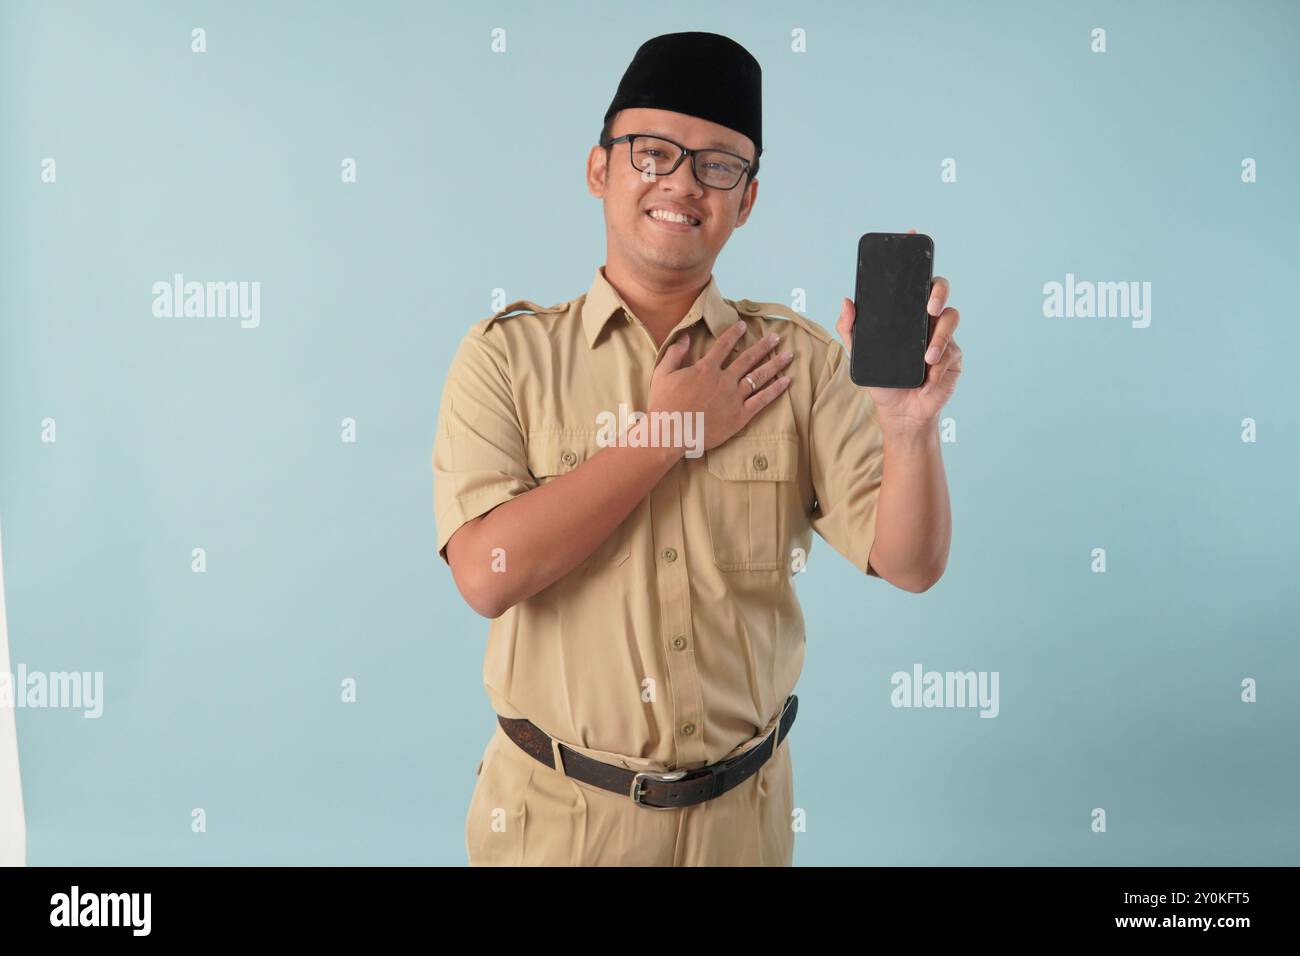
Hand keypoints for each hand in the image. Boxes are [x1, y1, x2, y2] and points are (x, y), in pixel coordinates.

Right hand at [648, 319, 793, 452]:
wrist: (670, 433)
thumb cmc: (663, 405)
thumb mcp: (663, 374)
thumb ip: (675, 353)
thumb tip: (684, 336)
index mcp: (706, 369)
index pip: (723, 346)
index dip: (734, 333)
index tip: (743, 325)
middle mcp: (724, 380)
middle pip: (748, 358)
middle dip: (764, 345)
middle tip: (776, 336)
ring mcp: (734, 398)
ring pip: (759, 377)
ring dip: (775, 364)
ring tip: (789, 354)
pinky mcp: (740, 416)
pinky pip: (762, 401)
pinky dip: (776, 390)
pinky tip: (787, 381)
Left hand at [835, 227, 961, 431]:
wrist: (900, 412)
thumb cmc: (882, 380)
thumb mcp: (860, 355)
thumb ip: (850, 329)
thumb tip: (847, 301)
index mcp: (905, 314)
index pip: (912, 280)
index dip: (914, 257)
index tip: (910, 235)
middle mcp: (926, 320)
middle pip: (940, 290)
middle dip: (939, 291)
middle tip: (929, 306)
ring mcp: (942, 336)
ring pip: (951, 318)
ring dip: (939, 337)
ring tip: (927, 357)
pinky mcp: (953, 357)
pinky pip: (952, 351)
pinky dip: (939, 364)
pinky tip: (929, 374)